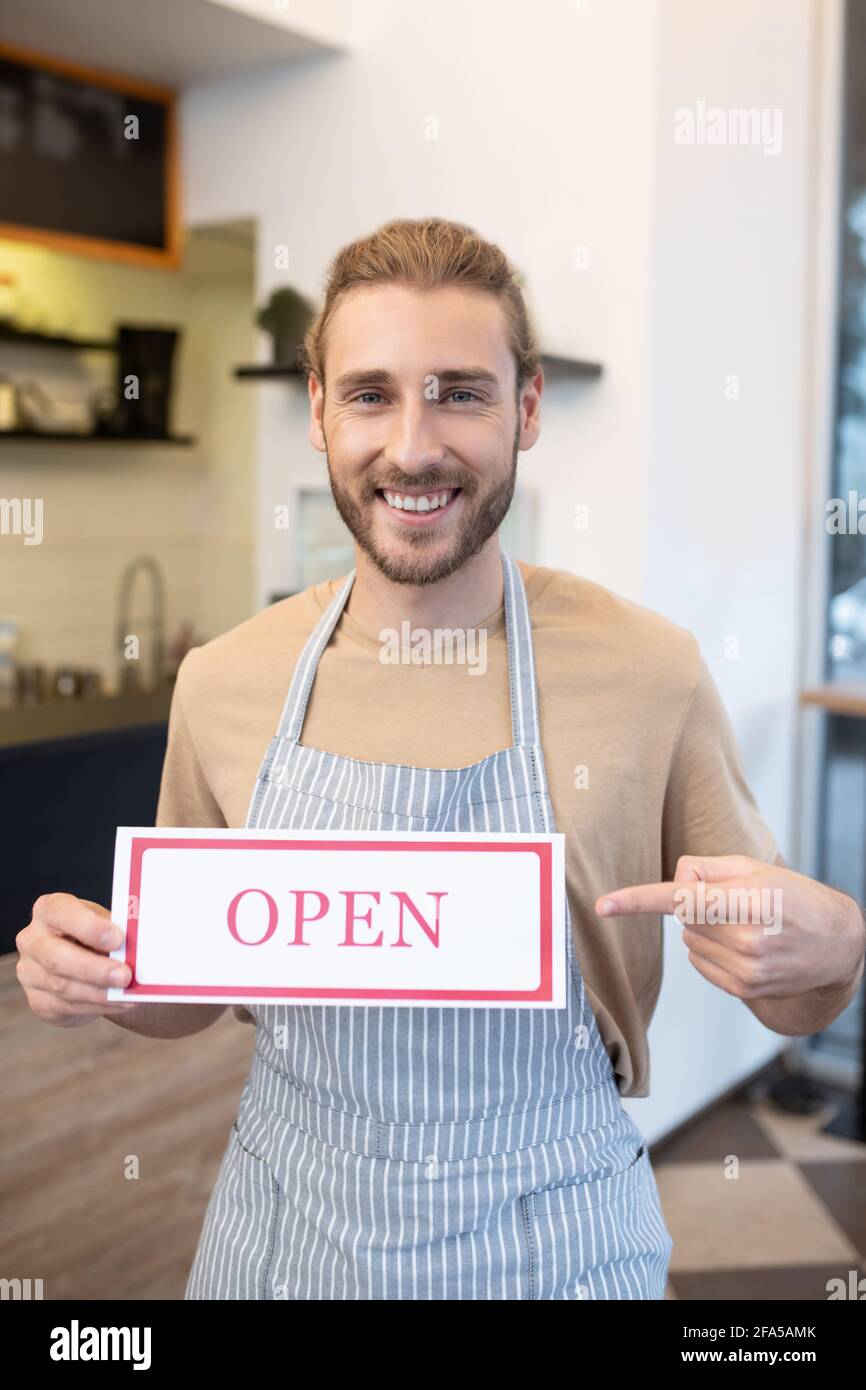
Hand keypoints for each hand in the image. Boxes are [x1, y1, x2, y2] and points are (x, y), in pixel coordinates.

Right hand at [16, 893, 137, 1027]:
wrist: (87, 962)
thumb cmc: (97, 936)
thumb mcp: (105, 924)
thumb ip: (115, 932)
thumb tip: (134, 950)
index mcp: (48, 910)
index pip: (60, 912)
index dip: (89, 927)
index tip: (117, 939)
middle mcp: (31, 940)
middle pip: (55, 957)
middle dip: (94, 969)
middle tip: (124, 975)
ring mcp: (29, 972)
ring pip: (62, 986)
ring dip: (99, 993)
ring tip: (127, 993)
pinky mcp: (38, 1000)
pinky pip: (66, 1007)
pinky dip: (97, 1006)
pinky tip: (118, 1003)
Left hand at [595, 854, 865, 1004]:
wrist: (836, 944)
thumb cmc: (792, 896)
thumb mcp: (754, 867)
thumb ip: (706, 868)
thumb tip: (673, 885)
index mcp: (748, 900)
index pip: (682, 898)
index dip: (639, 900)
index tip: (604, 905)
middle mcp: (746, 939)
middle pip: (683, 916)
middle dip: (698, 905)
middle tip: (737, 903)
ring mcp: (745, 969)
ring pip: (689, 940)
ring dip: (706, 930)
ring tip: (747, 926)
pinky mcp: (742, 988)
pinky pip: (698, 962)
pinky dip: (711, 951)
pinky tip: (744, 947)